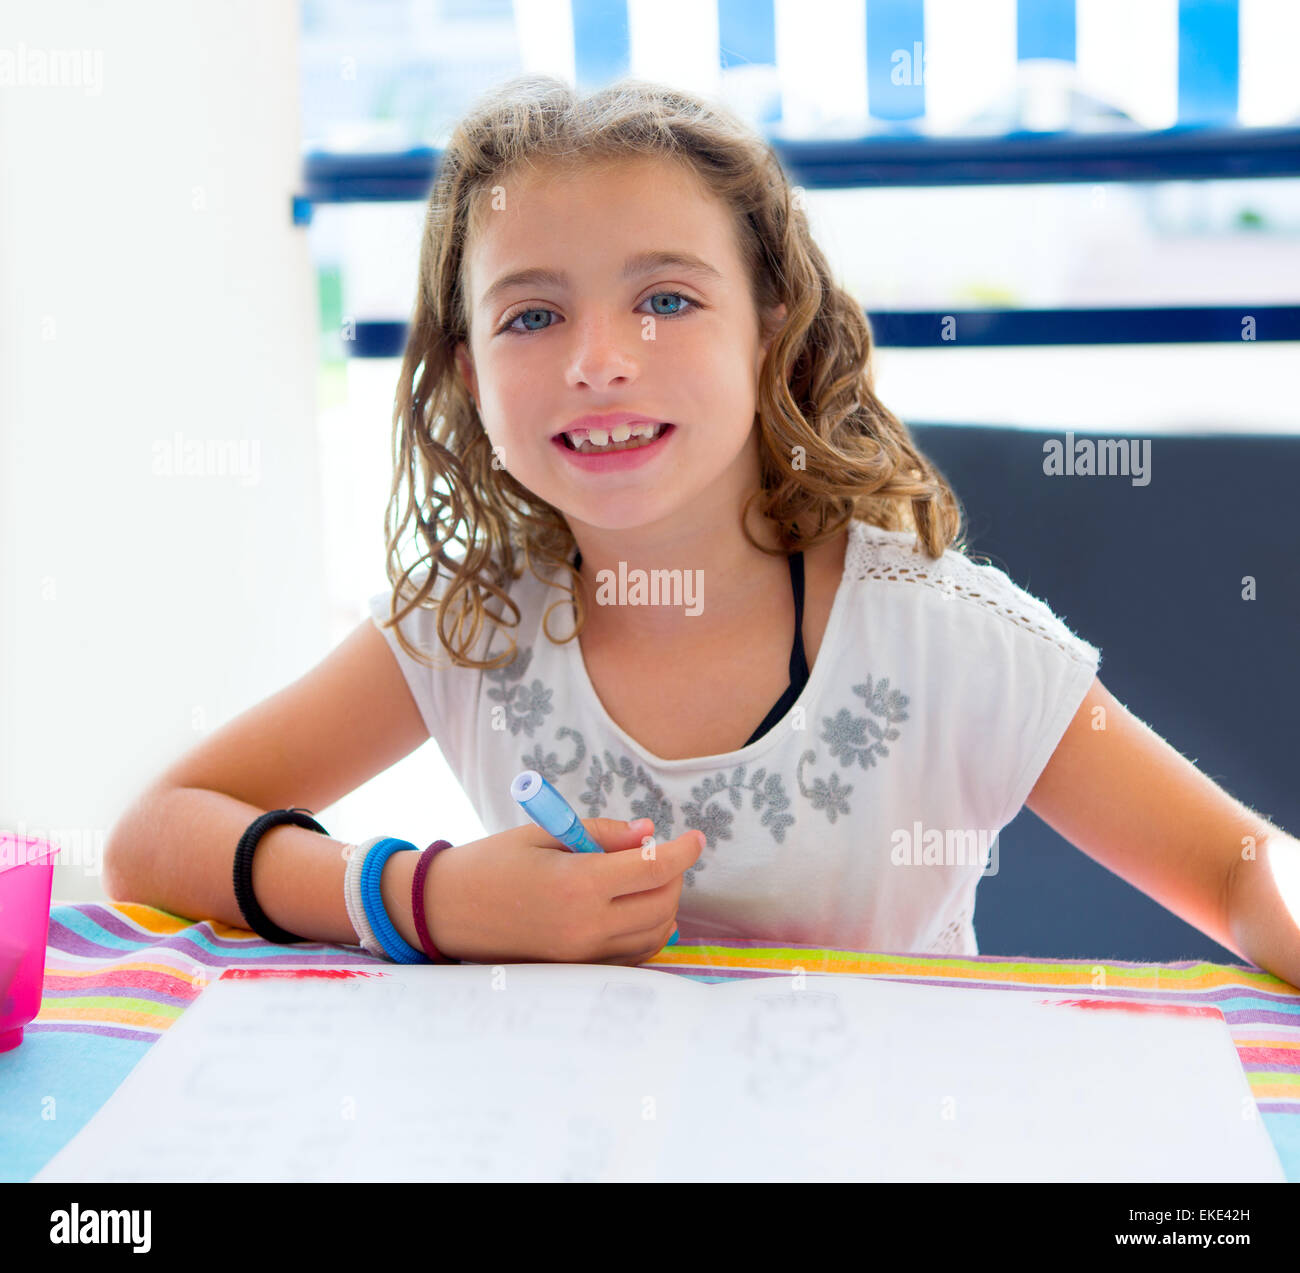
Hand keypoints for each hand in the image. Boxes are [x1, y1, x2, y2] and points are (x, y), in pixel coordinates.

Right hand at [423, 817, 703, 965]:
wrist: (444, 910)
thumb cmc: (492, 862)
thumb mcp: (545, 832)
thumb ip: (602, 833)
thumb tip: (649, 833)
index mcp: (578, 885)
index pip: (654, 869)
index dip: (682, 851)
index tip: (695, 837)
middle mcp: (586, 927)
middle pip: (662, 904)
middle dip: (674, 875)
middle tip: (662, 853)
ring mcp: (582, 955)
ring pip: (654, 934)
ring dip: (665, 904)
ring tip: (648, 878)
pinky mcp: (576, 970)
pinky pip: (632, 956)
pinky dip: (648, 932)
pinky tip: (638, 909)